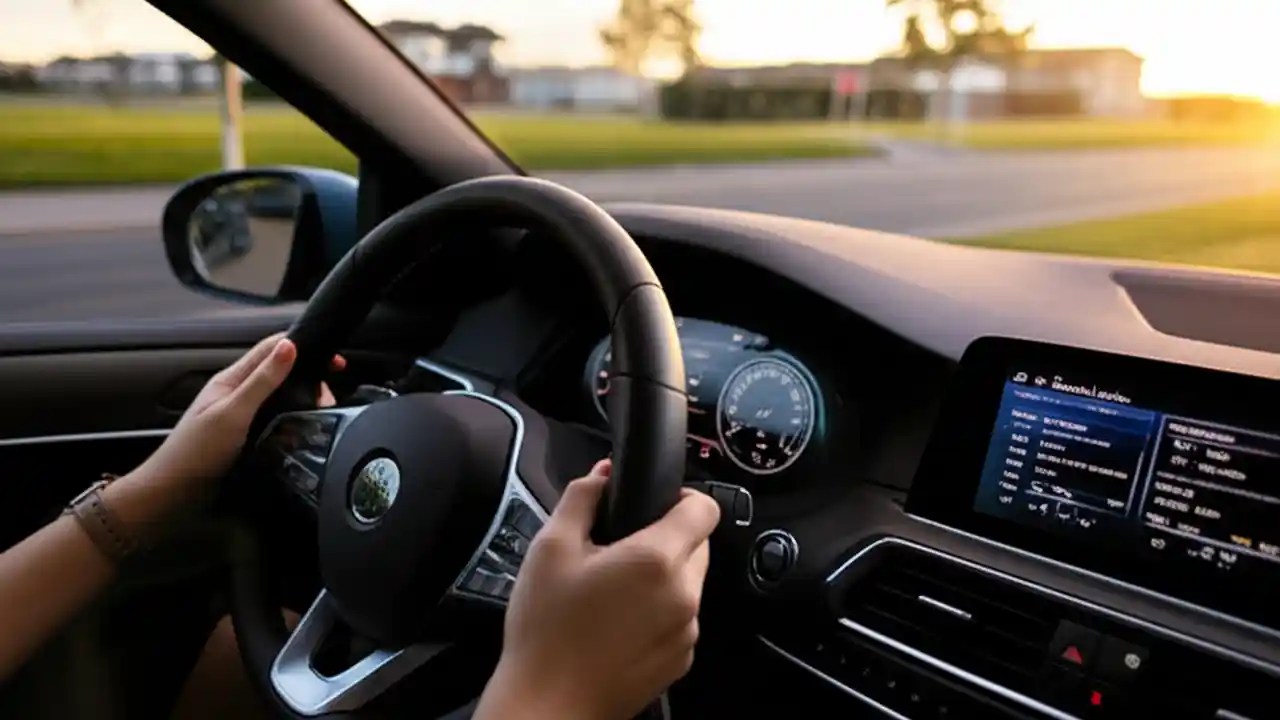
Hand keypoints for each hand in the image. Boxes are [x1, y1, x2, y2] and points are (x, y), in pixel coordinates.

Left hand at [124, 333, 342, 518]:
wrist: (172, 492)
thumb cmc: (196, 452)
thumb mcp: (233, 412)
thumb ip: (262, 380)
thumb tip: (289, 346)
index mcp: (232, 379)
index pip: (271, 348)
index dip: (303, 346)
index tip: (334, 361)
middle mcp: (237, 392)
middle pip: (279, 371)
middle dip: (308, 377)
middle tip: (329, 397)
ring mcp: (240, 414)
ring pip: (279, 396)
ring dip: (302, 399)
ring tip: (321, 413)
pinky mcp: (244, 435)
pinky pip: (274, 418)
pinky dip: (292, 420)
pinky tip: (301, 432)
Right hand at [476, 459, 719, 719]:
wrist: (547, 705)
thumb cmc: (545, 630)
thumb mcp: (550, 548)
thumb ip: (583, 498)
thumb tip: (603, 474)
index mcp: (656, 559)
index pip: (705, 508)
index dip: (682, 498)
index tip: (655, 504)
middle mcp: (683, 595)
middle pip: (699, 544)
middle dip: (667, 538)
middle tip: (619, 550)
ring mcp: (687, 632)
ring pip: (690, 583)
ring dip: (663, 577)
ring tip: (613, 591)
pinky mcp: (681, 660)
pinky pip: (681, 618)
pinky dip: (660, 613)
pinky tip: (619, 623)